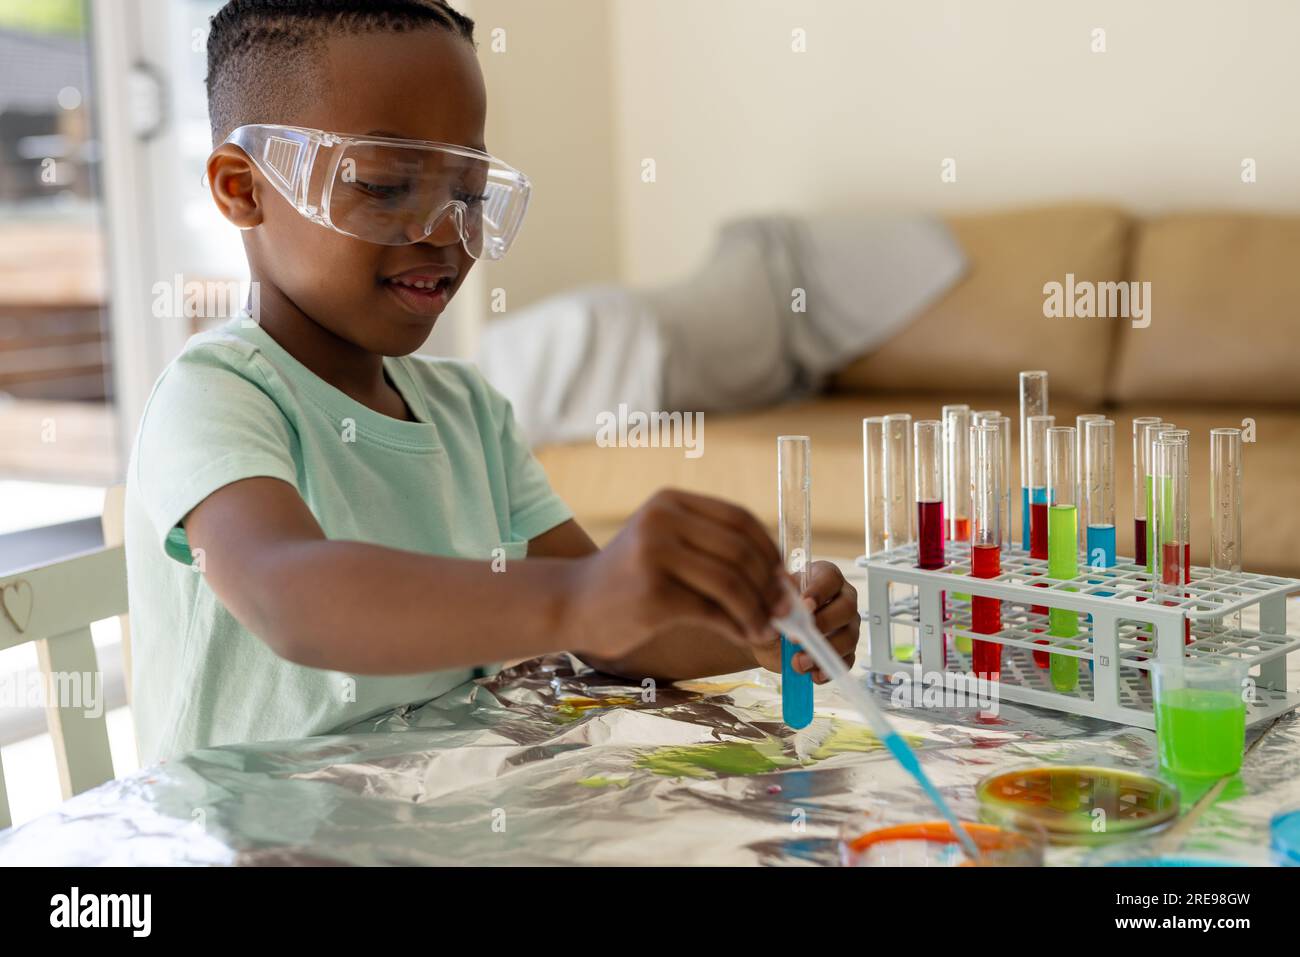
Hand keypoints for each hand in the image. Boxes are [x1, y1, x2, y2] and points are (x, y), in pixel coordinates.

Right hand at [563, 489, 790, 661]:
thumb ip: (715, 555)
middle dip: (769, 585)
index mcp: (670, 502)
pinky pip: (712, 612)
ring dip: (757, 611)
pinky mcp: (652, 595)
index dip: (769, 549)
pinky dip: (737, 627)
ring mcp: (654, 555)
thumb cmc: (629, 581)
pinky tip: (744, 638)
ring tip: (766, 630)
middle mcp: (662, 520)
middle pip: (740, 550)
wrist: (571, 604)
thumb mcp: (666, 548)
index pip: (739, 518)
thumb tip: (782, 582)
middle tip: (784, 611)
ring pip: (730, 582)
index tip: (782, 578)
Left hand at [751, 561, 859, 682]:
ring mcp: (847, 626)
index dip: (820, 591)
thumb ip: (778, 599)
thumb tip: (784, 596)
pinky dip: (829, 670)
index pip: (830, 578)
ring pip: (849, 637)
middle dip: (824, 623)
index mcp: (823, 578)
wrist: (768, 638)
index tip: (805, 605)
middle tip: (798, 636)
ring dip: (824, 651)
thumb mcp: (770, 602)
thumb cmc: (775, 611)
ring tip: (798, 661)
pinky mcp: (846, 651)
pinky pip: (846, 661)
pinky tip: (812, 674)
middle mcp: (841, 599)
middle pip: (847, 607)